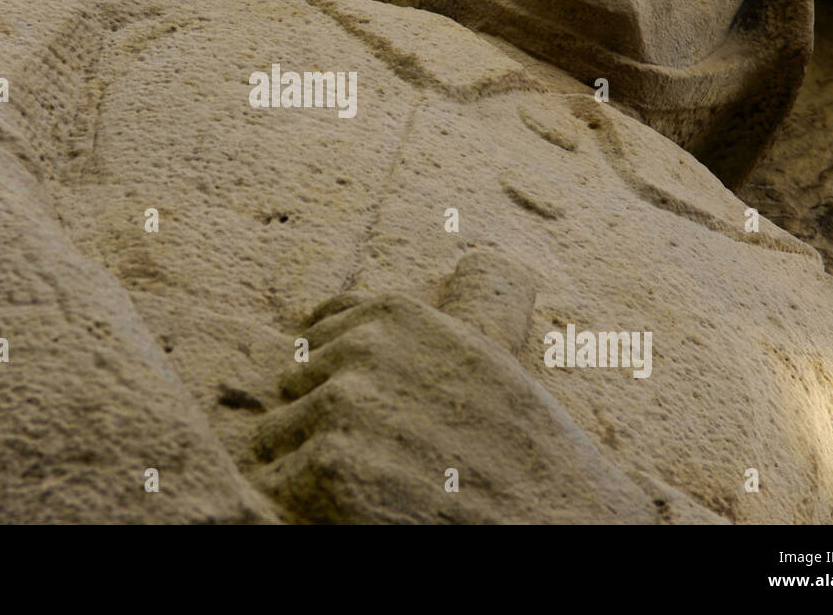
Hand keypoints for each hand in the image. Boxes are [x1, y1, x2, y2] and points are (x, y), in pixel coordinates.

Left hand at [249, 292, 654, 522]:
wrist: (556, 518)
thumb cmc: (524, 452)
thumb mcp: (476, 362)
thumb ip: (407, 336)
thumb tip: (320, 316)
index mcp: (397, 314)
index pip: (320, 322)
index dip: (330, 369)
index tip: (350, 400)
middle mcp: (362, 347)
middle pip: (294, 382)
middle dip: (317, 419)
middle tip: (378, 456)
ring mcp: (343, 403)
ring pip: (276, 433)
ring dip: (307, 461)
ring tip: (372, 482)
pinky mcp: (328, 463)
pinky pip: (278, 481)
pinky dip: (305, 501)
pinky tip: (357, 507)